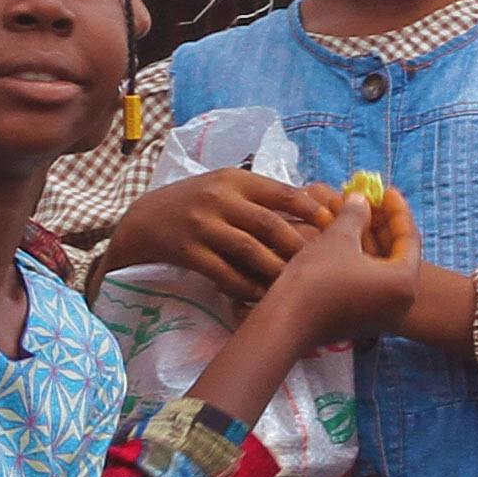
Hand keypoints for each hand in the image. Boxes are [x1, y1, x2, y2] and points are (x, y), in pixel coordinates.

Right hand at [103, 167, 330, 304]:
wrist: (142, 219)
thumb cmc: (195, 204)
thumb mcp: (225, 188)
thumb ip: (261, 197)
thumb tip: (316, 207)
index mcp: (235, 180)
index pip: (283, 193)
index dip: (313, 211)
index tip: (335, 228)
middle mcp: (219, 199)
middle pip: (270, 224)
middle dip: (300, 247)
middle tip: (324, 267)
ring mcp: (202, 225)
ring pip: (250, 250)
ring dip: (277, 270)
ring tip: (299, 285)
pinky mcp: (188, 250)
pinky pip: (224, 273)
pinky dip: (247, 286)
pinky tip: (264, 296)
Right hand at [247, 194, 420, 349]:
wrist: (286, 323)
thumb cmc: (316, 278)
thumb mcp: (338, 238)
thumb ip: (356, 215)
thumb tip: (361, 199)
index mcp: (404, 282)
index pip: (409, 238)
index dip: (397, 210)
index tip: (387, 189)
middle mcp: (402, 302)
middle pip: (399, 254)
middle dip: (383, 224)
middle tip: (370, 201)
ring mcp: (384, 313)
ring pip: (383, 268)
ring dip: (371, 241)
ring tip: (355, 216)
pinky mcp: (365, 319)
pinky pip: (372, 282)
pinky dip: (363, 260)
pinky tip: (346, 242)